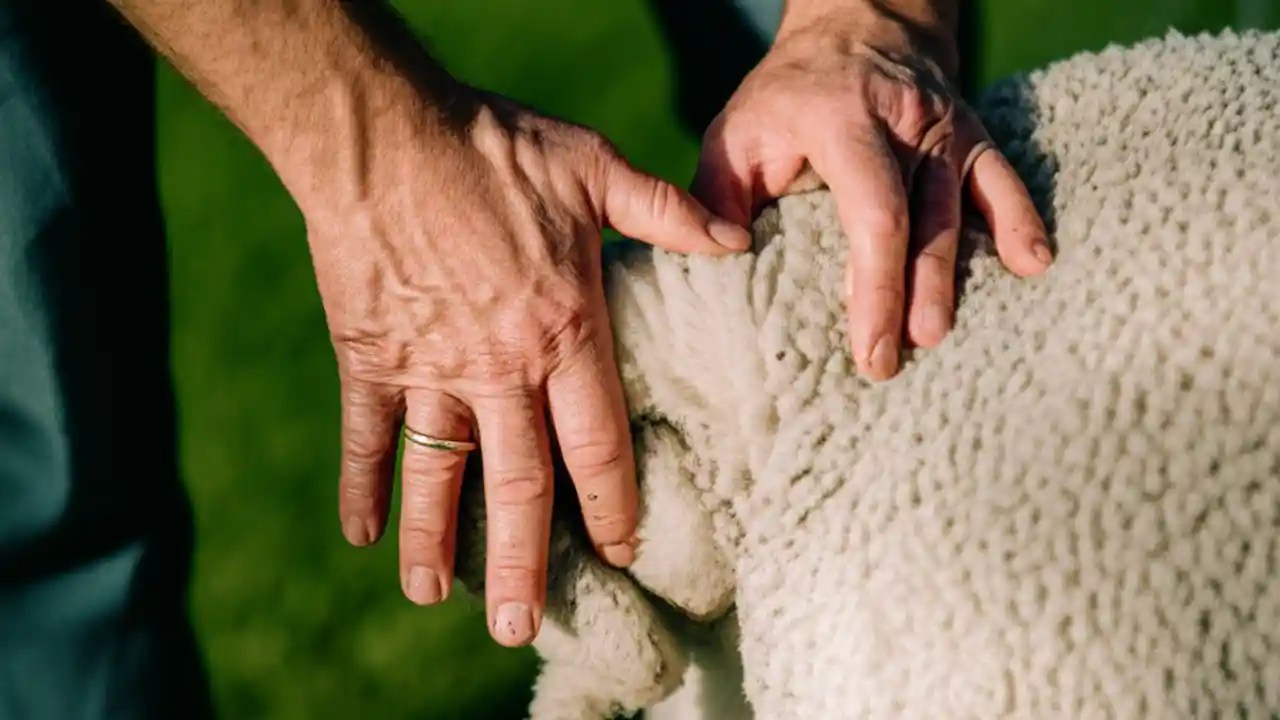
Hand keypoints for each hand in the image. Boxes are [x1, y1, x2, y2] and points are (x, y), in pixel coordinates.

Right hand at [310, 93, 748, 646]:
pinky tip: (360, 535)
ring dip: (437, 543)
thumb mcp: (594, 167)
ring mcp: (431, 370)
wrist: (383, 132)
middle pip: (519, 488)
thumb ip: (666, 212)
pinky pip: (368, 438)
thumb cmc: (496, 146)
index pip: (598, 445)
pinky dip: (365, 486)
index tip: (621, 553)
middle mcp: (500, 369)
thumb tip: (739, 236)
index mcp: (565, 332)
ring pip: (440, 478)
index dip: (614, 507)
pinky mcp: (371, 359)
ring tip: (438, 598)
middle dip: (524, 564)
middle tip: (523, 629)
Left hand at [694, 4, 1051, 379]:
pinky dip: (1020, 221)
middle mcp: (903, 122)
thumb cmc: (787, 97)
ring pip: (960, 207)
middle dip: (913, 294)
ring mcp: (945, 127)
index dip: (875, 282)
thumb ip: (719, 194)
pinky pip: (1002, 181)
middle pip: (921, 218)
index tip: (869, 346)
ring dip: (956, 276)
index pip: (872, 210)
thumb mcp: (737, 131)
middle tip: (895, 360)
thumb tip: (724, 258)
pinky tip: (1035, 264)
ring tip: (940, 333)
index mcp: (841, 119)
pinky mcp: (973, 136)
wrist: (857, 26)